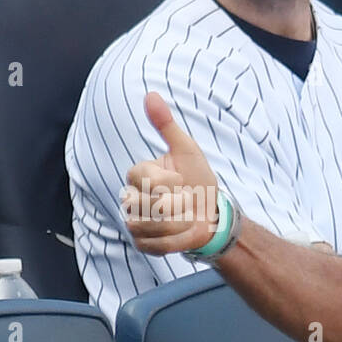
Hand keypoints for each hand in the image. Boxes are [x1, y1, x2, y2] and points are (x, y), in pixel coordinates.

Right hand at [121, 93, 221, 256]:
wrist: (211, 213)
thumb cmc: (198, 180)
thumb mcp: (187, 151)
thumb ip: (167, 125)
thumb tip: (151, 94)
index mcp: (137, 174)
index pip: (147, 179)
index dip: (171, 183)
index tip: (182, 182)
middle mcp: (130, 198)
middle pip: (152, 206)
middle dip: (181, 206)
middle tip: (189, 201)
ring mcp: (134, 222)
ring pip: (153, 228)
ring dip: (182, 224)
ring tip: (189, 216)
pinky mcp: (142, 244)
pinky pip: (156, 247)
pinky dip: (179, 241)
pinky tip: (187, 232)